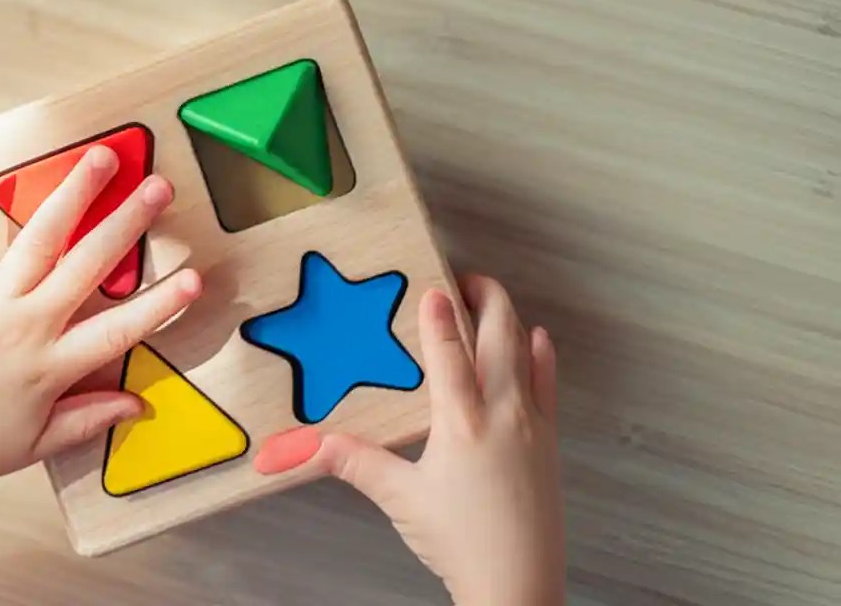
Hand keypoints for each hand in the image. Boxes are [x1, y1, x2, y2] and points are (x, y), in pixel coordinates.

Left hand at [0, 147, 201, 518]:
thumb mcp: (33, 445)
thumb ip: (88, 420)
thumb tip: (137, 404)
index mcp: (47, 368)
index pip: (118, 330)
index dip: (160, 304)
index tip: (194, 278)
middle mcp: (19, 326)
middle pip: (87, 265)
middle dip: (128, 223)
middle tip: (158, 188)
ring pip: (36, 236)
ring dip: (73, 193)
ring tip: (100, 157)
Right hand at [254, 277, 562, 605]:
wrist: (517, 583)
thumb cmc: (461, 542)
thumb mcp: (400, 499)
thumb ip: (354, 463)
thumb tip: (308, 445)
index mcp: (462, 422)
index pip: (449, 351)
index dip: (438, 315)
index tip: (431, 287)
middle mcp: (502, 412)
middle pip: (499, 336)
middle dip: (485, 299)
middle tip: (465, 280)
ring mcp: (532, 424)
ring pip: (526, 353)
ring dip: (509, 320)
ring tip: (492, 301)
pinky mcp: (549, 442)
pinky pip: (549, 383)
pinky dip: (542, 355)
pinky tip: (539, 341)